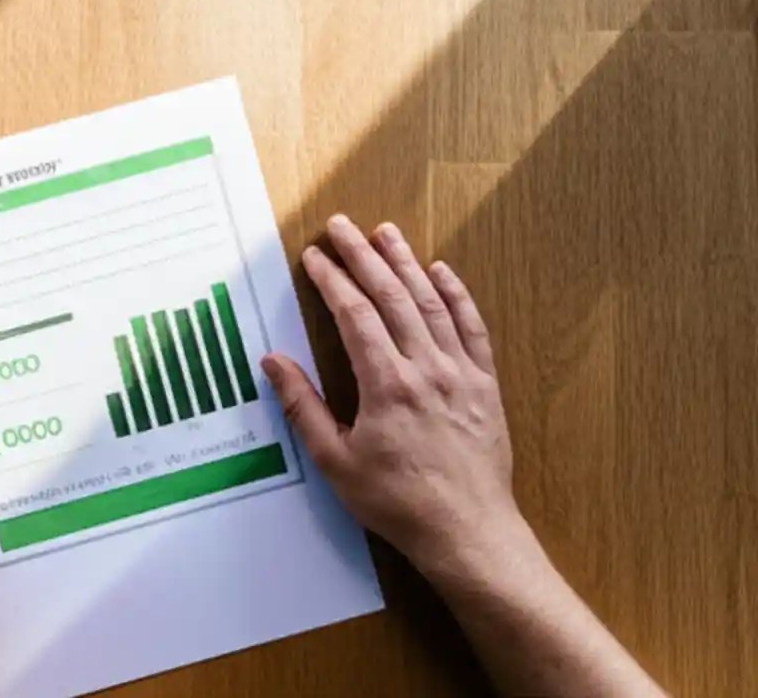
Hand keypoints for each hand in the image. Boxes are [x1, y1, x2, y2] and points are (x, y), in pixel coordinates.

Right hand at [262, 215, 520, 573]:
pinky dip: (457, 295)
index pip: (355, 315)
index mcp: (387, 385)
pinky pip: (472, 328)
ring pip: (432, 303)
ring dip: (407, 263)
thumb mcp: (335, 462)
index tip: (314, 257)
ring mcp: (461, 373)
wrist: (466, 530)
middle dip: (363, 256)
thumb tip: (273, 362)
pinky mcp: (485, 385)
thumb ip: (303, 407)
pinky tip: (443, 271)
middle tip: (341, 226)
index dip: (332, 281)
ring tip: (386, 232)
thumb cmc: (396, 502)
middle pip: (392, 297)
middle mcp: (426, 368)